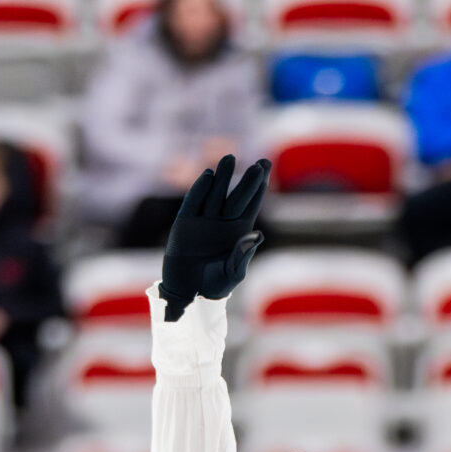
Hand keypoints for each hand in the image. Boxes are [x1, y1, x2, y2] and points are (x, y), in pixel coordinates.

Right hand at [158, 152, 269, 322]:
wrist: (188, 293)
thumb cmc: (215, 285)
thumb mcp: (232, 273)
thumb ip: (243, 254)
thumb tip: (258, 235)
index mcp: (238, 232)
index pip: (251, 206)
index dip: (258, 188)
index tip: (265, 169)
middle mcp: (223, 223)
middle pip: (237, 196)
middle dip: (248, 180)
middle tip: (260, 164)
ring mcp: (204, 221)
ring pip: (216, 194)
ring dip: (223, 177)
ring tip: (230, 158)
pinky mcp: (185, 223)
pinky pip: (193, 202)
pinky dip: (200, 189)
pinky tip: (209, 175)